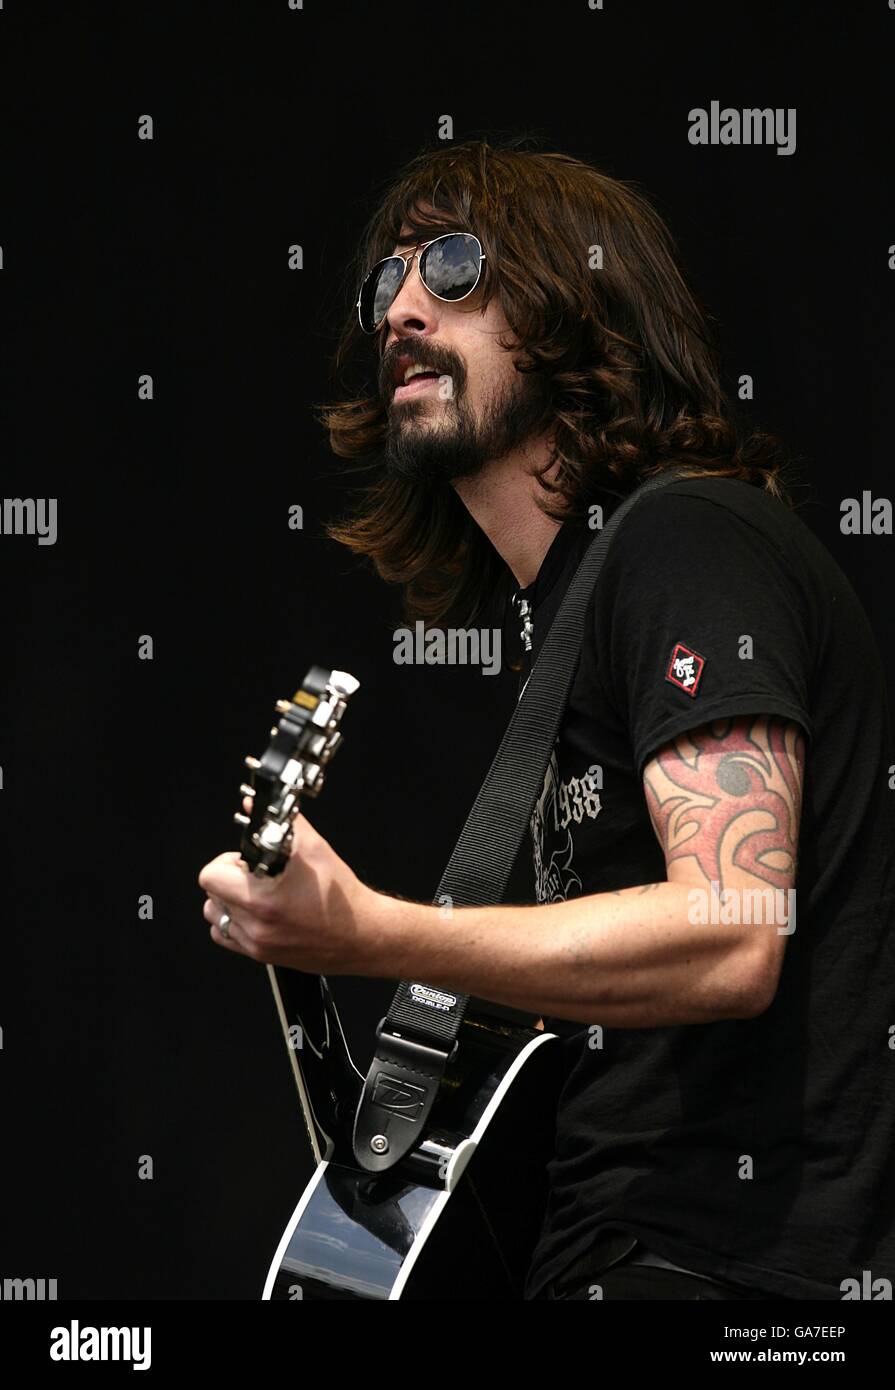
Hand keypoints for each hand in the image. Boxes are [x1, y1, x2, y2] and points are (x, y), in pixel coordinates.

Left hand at [198, 810, 379, 974]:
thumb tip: (255, 807)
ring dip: (228, 901)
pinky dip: (234, 922)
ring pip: (215, 916)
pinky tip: (256, 913)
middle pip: (211, 894)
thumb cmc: (341, 898)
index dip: (227, 862)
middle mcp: (256, 925)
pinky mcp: (260, 955)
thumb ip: (281, 824)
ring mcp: (256, 943)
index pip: (210, 876)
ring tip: (254, 894)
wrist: (361, 935)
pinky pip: (225, 936)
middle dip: (229, 879)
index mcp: (263, 899)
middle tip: (254, 875)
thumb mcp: (314, 849)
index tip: (246, 860)